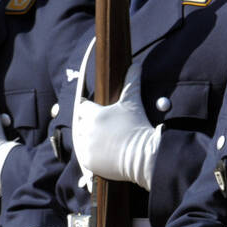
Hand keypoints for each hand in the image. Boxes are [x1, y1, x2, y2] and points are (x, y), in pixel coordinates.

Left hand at [72, 60, 160, 189]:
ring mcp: (86, 147)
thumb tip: (136, 64)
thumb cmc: (138, 125)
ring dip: (89, 139)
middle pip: (81, 124)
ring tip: (106, 141)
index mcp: (93, 114)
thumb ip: (132, 82)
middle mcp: (86, 130)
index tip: (95, 112)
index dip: (89, 109)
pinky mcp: (88, 162)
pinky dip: (92, 155)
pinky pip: (85, 156)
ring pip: (82, 140)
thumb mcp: (134, 102)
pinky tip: (105, 153)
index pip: (82, 107)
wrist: (144, 155)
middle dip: (90, 125)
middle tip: (105, 129)